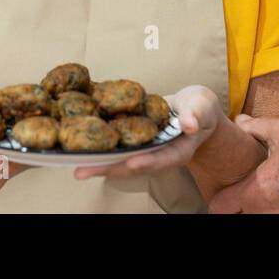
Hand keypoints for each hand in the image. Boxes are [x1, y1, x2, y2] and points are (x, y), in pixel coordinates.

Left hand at [73, 85, 221, 180]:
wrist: (192, 107)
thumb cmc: (200, 107)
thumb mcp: (202, 107)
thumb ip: (196, 115)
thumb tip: (189, 124)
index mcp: (177, 151)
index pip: (161, 159)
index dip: (146, 161)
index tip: (130, 163)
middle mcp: (157, 155)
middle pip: (133, 165)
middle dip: (109, 169)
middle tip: (83, 171)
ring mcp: (145, 150)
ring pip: (121, 159)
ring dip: (99, 163)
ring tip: (76, 166)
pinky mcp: (135, 141)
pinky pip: (118, 146)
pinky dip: (101, 147)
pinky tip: (81, 145)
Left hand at [208, 115, 278, 213]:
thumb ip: (255, 127)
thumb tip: (239, 121)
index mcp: (257, 189)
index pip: (221, 207)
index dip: (218, 199)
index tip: (222, 190)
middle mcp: (267, 210)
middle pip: (239, 216)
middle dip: (238, 206)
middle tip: (242, 190)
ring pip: (260, 217)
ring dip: (258, 207)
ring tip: (266, 190)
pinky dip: (277, 209)